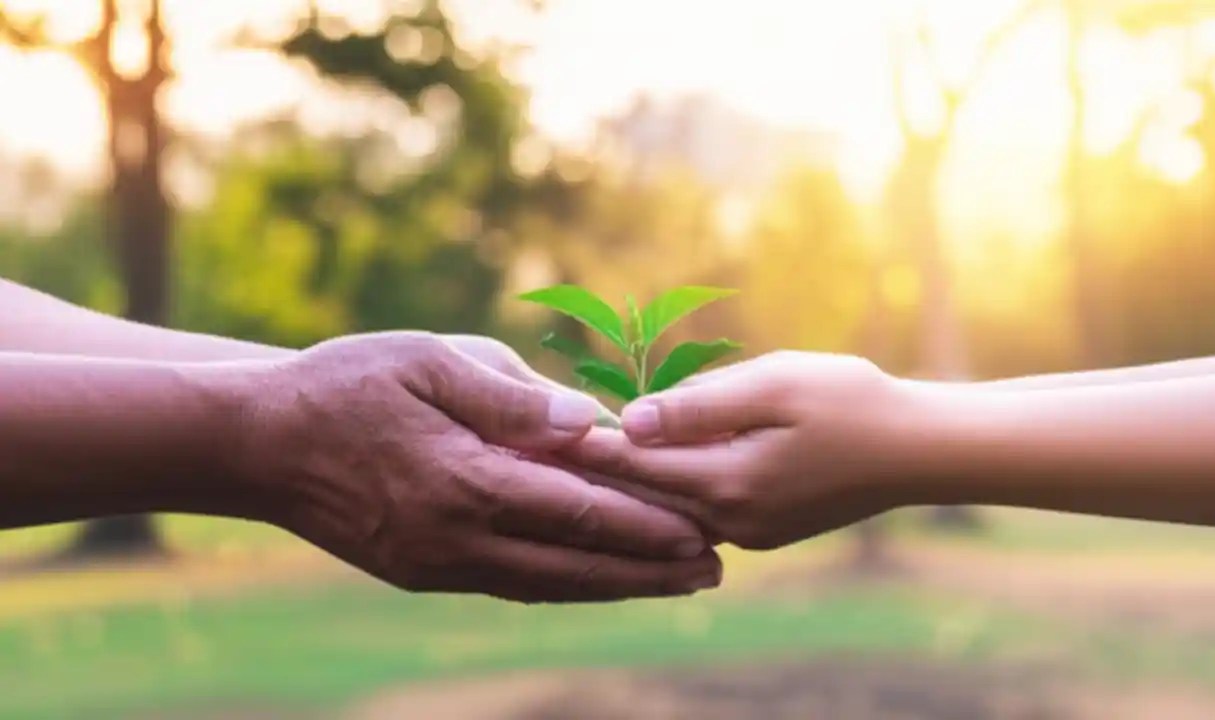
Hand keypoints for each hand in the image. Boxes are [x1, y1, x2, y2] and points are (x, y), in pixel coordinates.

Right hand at [225, 332, 718, 601]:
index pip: (580, 510)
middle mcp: (457, 537)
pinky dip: (564, 584)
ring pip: (547, 582)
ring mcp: (438, 563)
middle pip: (576, 562)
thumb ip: (510, 396)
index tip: (704, 529)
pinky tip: (595, 580)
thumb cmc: (346, 384)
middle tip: (713, 572)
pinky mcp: (423, 571)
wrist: (258, 442)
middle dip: (649, 569)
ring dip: (615, 585)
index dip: (648, 523)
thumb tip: (587, 422)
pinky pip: (510, 583)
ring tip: (673, 585)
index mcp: (465, 481)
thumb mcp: (428, 360)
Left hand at [567, 352, 937, 549]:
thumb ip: (700, 404)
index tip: (534, 430)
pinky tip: (645, 465)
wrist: (920, 450)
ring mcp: (749, 532)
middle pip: (641, 494)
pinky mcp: (764, 529)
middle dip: (593, 468)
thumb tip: (631, 420)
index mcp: (728, 484)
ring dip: (629, 479)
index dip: (583, 446)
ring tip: (577, 454)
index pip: (634, 467)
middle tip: (537, 444)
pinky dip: (667, 487)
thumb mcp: (774, 384)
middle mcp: (730, 521)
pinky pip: (698, 509)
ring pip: (667, 506)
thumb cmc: (852, 401)